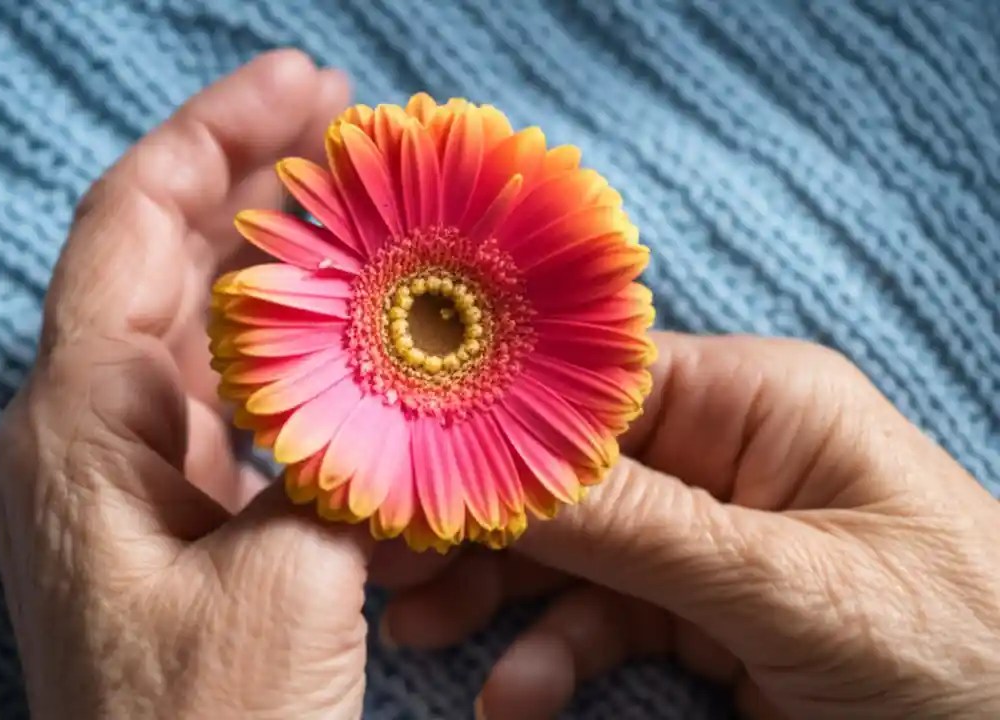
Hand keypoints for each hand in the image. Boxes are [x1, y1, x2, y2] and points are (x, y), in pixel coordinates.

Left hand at [0, 51, 375, 718]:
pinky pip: (239, 418)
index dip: (214, 135)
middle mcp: (88, 441)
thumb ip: (337, 465)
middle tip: (366, 146)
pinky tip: (374, 362)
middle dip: (265, 195)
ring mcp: (132, 487)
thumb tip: (396, 395)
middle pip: (169, 266)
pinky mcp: (178, 531)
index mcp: (76, 429)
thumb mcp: (289, 585)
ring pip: (211, 341)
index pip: (129, 225)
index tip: (304, 82)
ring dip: (296, 285)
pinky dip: (305, 376)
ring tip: (385, 235)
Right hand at [378, 333, 999, 718]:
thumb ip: (643, 529)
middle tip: (382, 550)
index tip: (398, 444)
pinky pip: (600, 621)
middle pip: (562, 469)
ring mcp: (707, 538)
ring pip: (568, 551)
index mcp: (756, 403)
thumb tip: (497, 469)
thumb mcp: (792, 587)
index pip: (591, 382)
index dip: (490, 410)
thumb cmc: (966, 650)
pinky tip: (516, 696)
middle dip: (477, 515)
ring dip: (496, 594)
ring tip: (425, 630)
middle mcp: (721, 456)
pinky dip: (550, 656)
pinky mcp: (702, 612)